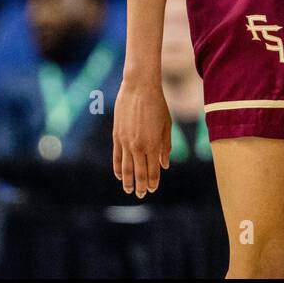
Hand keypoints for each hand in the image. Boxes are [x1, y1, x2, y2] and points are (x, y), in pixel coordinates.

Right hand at [112, 76, 171, 197]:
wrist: (139, 88)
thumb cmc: (157, 105)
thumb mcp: (167, 125)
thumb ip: (165, 146)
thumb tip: (164, 165)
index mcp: (153, 144)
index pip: (153, 170)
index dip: (154, 181)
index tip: (153, 189)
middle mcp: (139, 146)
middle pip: (139, 172)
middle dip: (141, 186)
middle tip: (141, 195)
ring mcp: (126, 142)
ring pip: (126, 168)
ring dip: (127, 181)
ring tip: (129, 190)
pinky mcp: (117, 136)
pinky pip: (116, 157)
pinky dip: (117, 168)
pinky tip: (119, 176)